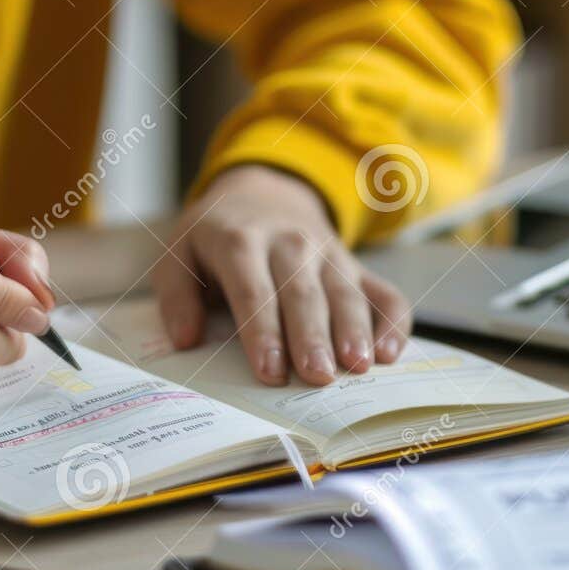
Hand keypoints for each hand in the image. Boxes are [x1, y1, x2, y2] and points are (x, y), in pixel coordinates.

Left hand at [152, 165, 411, 385]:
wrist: (263, 192)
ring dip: (354, 331)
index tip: (270, 371)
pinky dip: (392, 321)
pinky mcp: (355, 267)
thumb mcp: (179, 251)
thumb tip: (185, 339)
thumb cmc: (216, 236)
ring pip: (345, 294)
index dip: (263, 332)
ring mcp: (328, 254)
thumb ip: (176, 294)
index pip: (254, 290)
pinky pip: (383, 292)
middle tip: (316, 377)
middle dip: (312, 337)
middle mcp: (290, 244)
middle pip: (303, 295)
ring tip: (357, 367)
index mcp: (240, 241)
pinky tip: (390, 352)